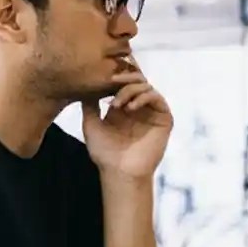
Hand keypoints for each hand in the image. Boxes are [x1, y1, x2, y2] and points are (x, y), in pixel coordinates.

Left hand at [81, 62, 172, 180]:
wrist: (119, 171)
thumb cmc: (104, 152)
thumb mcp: (91, 124)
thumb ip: (89, 105)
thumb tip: (84, 86)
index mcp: (121, 106)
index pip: (122, 83)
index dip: (114, 76)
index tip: (101, 75)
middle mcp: (137, 106)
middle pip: (135, 80)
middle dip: (123, 78)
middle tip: (111, 82)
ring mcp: (151, 111)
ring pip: (145, 86)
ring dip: (130, 90)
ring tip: (116, 105)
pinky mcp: (163, 118)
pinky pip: (157, 98)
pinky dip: (143, 97)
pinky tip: (130, 107)